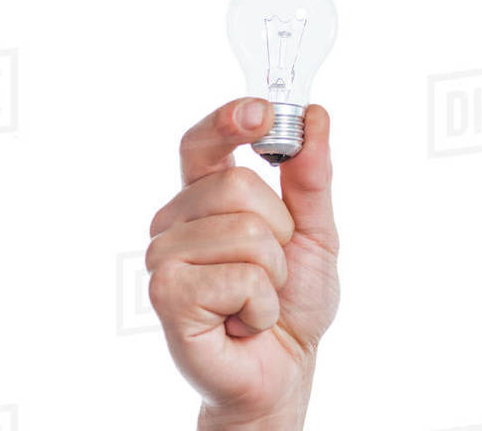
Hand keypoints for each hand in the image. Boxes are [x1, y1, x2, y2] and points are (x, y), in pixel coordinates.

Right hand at [146, 99, 339, 430]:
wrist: (283, 369)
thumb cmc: (292, 301)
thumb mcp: (315, 230)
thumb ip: (312, 176)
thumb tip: (314, 116)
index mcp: (207, 198)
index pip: (202, 143)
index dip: (227, 120)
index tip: (259, 112)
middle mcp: (176, 222)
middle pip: (236, 183)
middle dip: (279, 229)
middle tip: (271, 270)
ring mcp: (165, 257)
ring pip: (245, 230)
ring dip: (273, 273)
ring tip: (256, 299)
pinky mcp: (167, 295)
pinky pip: (240, 276)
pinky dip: (261, 304)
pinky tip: (243, 322)